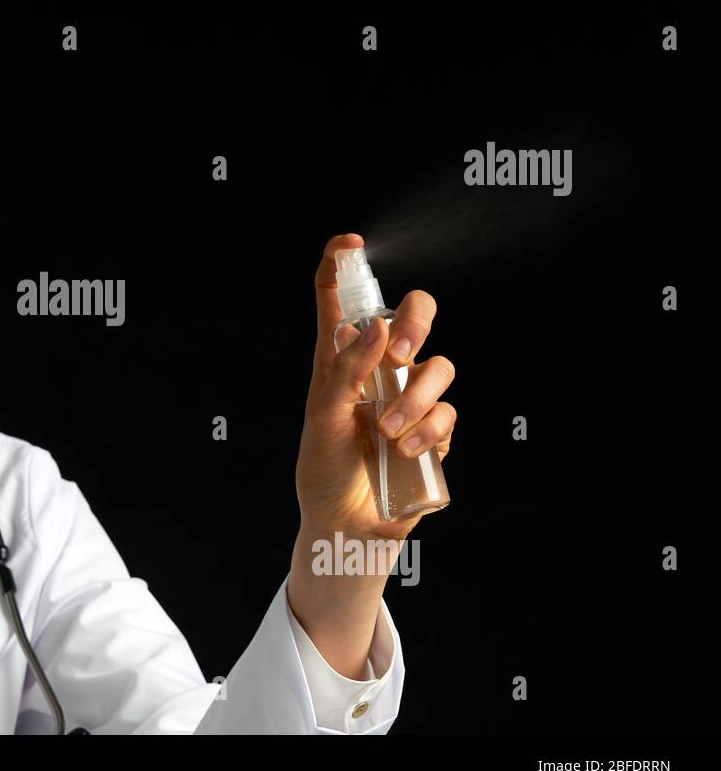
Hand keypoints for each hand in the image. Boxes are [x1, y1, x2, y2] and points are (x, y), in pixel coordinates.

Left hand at [295, 233, 456, 544]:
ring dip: (416, 398)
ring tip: (389, 433)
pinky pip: (448, 412)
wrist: (347, 526)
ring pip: (438, 367)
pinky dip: (430, 430)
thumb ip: (346, 370)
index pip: (339, 300)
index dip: (341, 266)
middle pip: (413, 314)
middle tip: (398, 351)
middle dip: (415, 322)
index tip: (350, 244)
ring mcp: (410, 398)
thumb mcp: (322, 417)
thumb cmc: (324, 469)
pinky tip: (407, 452)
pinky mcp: (435, 430)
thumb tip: (373, 325)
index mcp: (340, 359)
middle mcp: (379, 370)